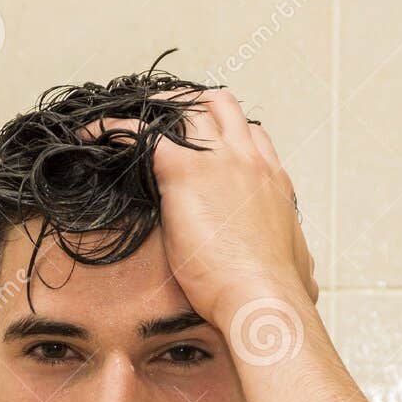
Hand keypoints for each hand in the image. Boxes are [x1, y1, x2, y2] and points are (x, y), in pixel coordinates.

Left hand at [82, 89, 318, 328]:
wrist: (263, 296)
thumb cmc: (277, 293)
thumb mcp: (299, 267)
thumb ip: (299, 260)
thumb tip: (309, 272)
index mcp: (273, 182)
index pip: (251, 135)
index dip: (224, 132)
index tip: (203, 143)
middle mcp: (249, 159)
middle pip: (219, 106)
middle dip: (188, 106)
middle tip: (161, 121)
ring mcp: (219, 159)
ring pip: (184, 106)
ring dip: (154, 110)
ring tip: (127, 121)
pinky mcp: (184, 170)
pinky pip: (139, 132)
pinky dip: (112, 128)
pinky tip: (92, 135)